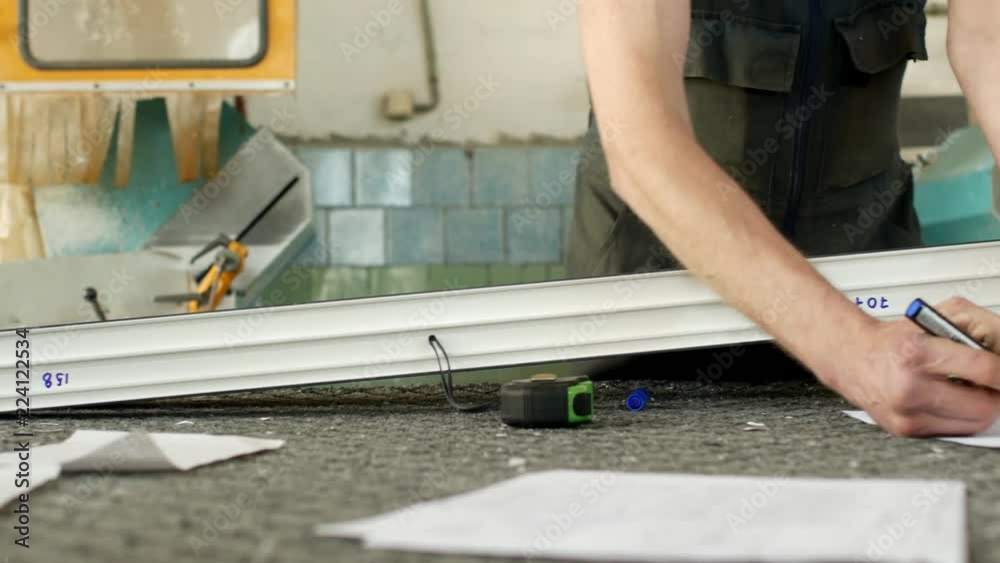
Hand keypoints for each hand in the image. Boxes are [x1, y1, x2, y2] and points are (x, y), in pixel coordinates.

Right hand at [827, 298, 999, 436]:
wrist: (852, 357)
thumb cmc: (893, 341)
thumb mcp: (932, 318)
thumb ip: (973, 327)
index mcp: (917, 353)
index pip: (985, 370)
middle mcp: (909, 387)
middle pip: (985, 405)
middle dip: (995, 393)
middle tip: (990, 382)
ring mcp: (907, 413)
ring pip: (974, 422)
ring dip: (980, 407)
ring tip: (969, 390)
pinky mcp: (905, 430)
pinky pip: (954, 432)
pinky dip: (960, 418)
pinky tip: (950, 401)